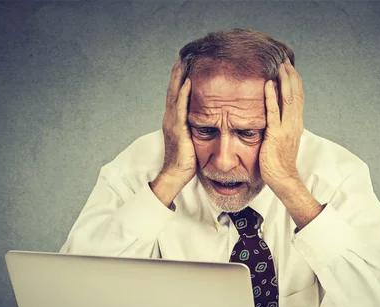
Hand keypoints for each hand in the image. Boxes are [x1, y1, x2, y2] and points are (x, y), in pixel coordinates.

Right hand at [151, 60, 195, 206]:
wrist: (175, 175)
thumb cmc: (187, 162)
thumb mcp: (193, 142)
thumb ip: (197, 131)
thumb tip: (209, 124)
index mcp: (175, 121)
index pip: (177, 97)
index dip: (179, 82)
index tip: (184, 67)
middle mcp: (171, 119)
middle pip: (173, 92)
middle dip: (177, 75)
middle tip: (181, 58)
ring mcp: (172, 123)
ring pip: (175, 96)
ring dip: (178, 78)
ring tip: (182, 63)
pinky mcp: (177, 129)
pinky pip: (180, 108)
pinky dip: (184, 94)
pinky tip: (188, 82)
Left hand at [260, 60, 322, 229]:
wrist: (283, 179)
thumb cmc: (279, 161)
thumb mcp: (283, 139)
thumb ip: (281, 125)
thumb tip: (276, 115)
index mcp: (296, 123)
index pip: (298, 97)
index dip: (294, 81)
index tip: (289, 67)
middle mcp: (294, 123)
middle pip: (296, 94)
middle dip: (290, 76)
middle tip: (284, 60)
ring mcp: (286, 129)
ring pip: (288, 99)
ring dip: (284, 81)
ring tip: (279, 66)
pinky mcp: (276, 135)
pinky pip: (273, 113)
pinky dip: (271, 97)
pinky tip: (268, 85)